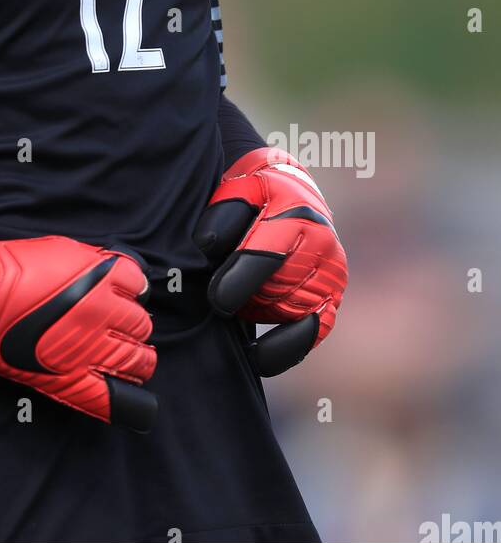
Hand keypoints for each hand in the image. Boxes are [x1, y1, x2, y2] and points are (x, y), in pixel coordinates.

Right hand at [0, 232, 157, 430]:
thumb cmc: (11, 268)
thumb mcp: (60, 247)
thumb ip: (94, 261)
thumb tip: (115, 271)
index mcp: (103, 278)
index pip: (138, 285)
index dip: (131, 290)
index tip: (122, 294)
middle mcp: (105, 314)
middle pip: (142, 325)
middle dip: (134, 325)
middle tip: (119, 326)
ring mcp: (91, 350)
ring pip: (139, 361)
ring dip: (138, 359)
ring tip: (129, 358)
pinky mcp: (72, 380)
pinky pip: (112, 398)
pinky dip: (124, 398)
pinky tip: (123, 389)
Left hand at [194, 148, 347, 375]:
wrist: (290, 192)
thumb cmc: (256, 194)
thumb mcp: (238, 189)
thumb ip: (223, 214)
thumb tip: (210, 244)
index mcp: (297, 215)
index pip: (266, 258)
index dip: (238, 282)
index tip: (218, 299)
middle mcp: (322, 247)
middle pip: (276, 292)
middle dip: (246, 299)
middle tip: (222, 296)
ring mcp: (331, 276)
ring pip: (288, 314)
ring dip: (260, 314)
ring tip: (241, 301)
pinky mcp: (331, 299)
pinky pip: (313, 333)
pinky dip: (286, 347)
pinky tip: (258, 353)